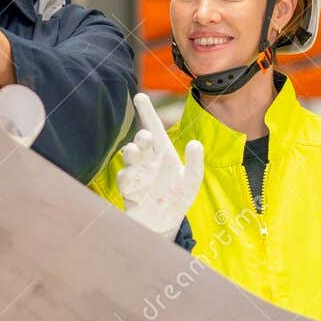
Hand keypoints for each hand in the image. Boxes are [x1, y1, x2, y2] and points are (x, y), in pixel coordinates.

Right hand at [116, 93, 203, 236]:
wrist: (163, 224)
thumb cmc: (178, 198)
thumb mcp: (192, 181)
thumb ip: (196, 163)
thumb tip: (194, 143)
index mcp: (163, 153)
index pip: (155, 129)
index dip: (148, 112)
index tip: (139, 95)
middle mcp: (148, 160)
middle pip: (142, 141)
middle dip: (142, 137)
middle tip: (146, 137)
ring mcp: (137, 173)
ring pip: (130, 156)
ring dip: (131, 152)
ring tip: (134, 153)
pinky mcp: (129, 189)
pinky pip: (125, 178)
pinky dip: (127, 177)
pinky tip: (132, 179)